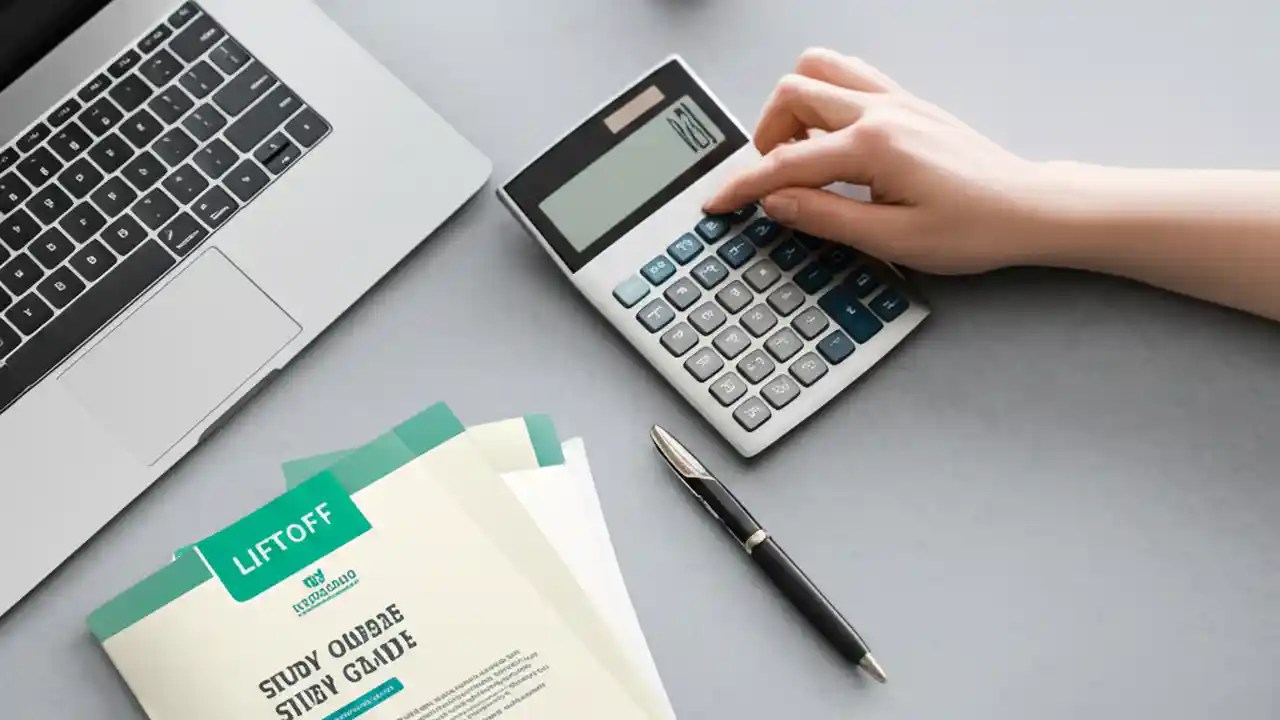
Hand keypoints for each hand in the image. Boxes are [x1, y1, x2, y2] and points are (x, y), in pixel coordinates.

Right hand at [704, 49, 1056, 273]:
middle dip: (765, 136)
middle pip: (792, 95)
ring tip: (795, 151)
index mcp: (873, 146)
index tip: (717, 201)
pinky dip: (824, 97)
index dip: (743, 186)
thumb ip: (825, 217)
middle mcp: (881, 111)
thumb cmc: (974, 228)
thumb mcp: (892, 239)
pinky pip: (849, 76)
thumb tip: (775, 201)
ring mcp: (895, 100)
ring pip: (819, 70)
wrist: (1027, 209)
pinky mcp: (907, 102)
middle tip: (767, 178)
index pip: (786, 163)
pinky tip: (828, 136)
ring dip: (793, 105)